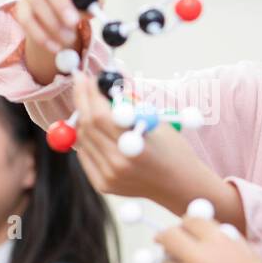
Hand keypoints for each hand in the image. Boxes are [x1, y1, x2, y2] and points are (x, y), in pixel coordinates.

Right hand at [14, 0, 95, 84]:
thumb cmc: (83, 4)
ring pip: (37, 1)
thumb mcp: (94, 0)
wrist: (66, 22)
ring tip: (70, 39)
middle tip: (74, 22)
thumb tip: (90, 5)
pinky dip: (42, 36)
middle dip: (60, 1)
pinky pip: (26, 20)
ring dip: (54, 23)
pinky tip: (57, 47)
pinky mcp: (21, 8)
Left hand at [70, 72, 242, 224]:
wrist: (180, 186)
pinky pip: (85, 155)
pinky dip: (86, 137)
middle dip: (81, 100)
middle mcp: (118, 163)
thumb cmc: (174, 150)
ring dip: (83, 117)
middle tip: (81, 82)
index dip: (89, 93)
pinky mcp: (103, 185)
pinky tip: (93, 126)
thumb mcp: (156, 121)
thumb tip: (108, 82)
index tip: (86, 76)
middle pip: (88, 126)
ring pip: (83, 139)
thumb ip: (130, 103)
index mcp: (135, 145)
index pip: (100, 114)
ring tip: (88, 102)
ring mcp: (108, 176)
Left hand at [157, 216, 261, 262]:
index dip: (188, 224)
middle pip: (168, 237)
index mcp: (218, 242)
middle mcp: (199, 259)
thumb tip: (207, 232)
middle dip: (167, 239)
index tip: (185, 229)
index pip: (191, 221)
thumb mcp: (250, 256)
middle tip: (168, 244)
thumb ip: (226, 241)